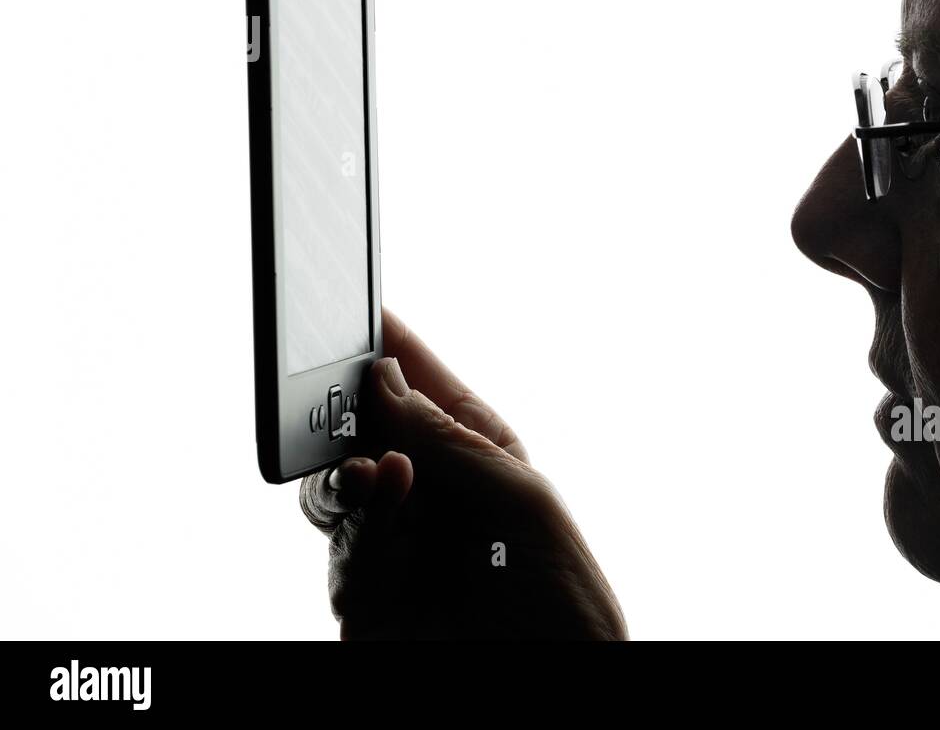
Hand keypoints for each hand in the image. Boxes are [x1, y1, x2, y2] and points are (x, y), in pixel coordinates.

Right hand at [300, 308, 626, 639]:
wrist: (550, 680)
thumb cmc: (559, 593)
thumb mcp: (520, 499)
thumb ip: (447, 440)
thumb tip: (383, 378)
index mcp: (475, 451)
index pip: (420, 385)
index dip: (388, 345)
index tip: (353, 304)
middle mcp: (428, 491)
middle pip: (362, 432)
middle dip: (345, 410)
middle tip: (335, 389)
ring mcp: (392, 543)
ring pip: (337, 488)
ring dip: (350, 472)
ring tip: (380, 467)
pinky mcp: (365, 596)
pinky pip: (343, 549)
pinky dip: (360, 527)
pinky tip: (386, 504)